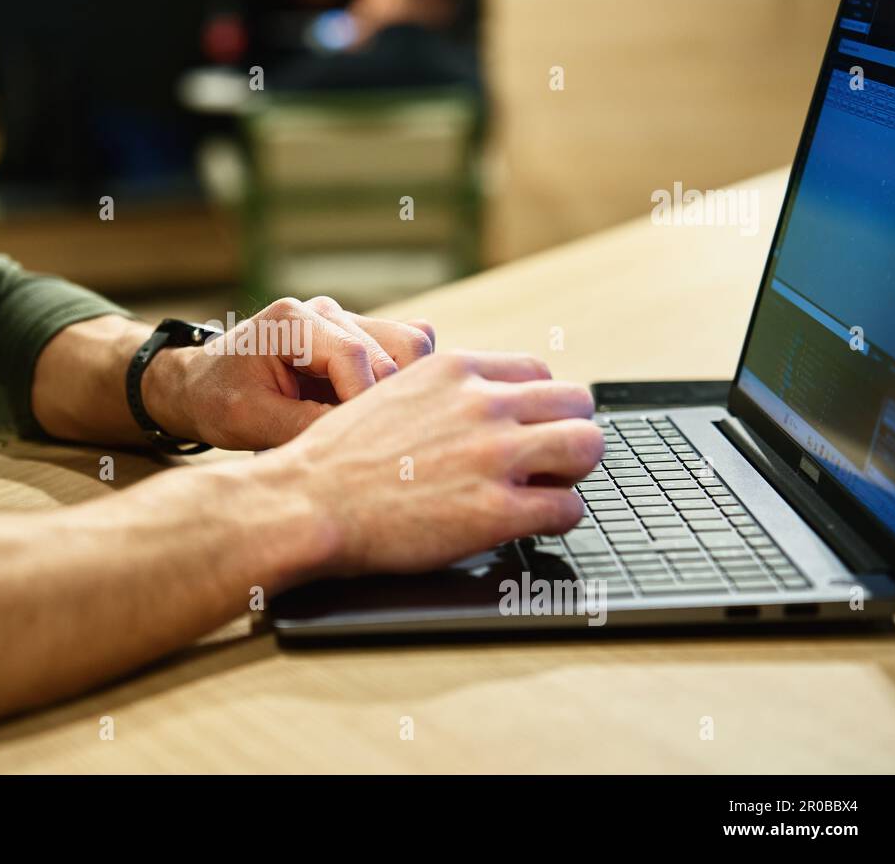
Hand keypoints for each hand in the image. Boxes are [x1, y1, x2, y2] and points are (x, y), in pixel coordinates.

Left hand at [142, 296, 436, 449]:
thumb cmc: (218, 400)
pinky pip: (404, 352)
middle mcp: (326, 312)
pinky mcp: (359, 338)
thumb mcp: (250, 420)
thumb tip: (360, 439)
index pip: (355, 356)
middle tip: (374, 443)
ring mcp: (346, 321)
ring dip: (404, 390)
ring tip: (374, 428)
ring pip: (412, 347)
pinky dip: (404, 382)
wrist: (201, 384)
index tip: (367, 444)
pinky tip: (376, 414)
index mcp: (293, 321)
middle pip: (399, 348)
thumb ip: (304, 425)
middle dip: (393, 400)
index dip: (368, 402)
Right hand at [263, 350, 603, 575]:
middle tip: (546, 463)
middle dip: (565, 433)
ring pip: (587, 447)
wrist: (308, 502)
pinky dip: (558, 518)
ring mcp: (494, 456)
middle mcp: (482, 403)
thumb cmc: (336, 459)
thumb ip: (439, 395)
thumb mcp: (389, 394)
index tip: (528, 431)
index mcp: (454, 370)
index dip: (538, 408)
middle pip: (576, 403)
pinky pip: (568, 509)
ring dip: (573, 471)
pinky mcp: (497, 511)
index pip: (539, 373)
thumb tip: (472, 408)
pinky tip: (531, 524)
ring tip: (546, 490)